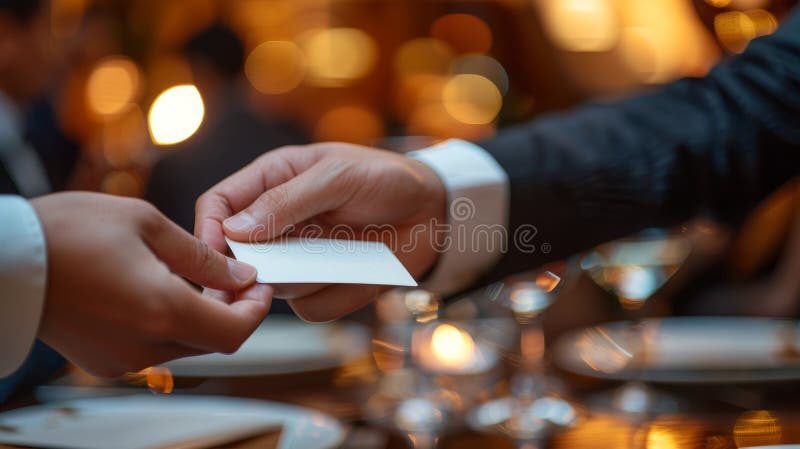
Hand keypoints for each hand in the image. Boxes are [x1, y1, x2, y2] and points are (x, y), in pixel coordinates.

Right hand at [31, 192, 271, 376]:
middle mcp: (145, 346)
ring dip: (201, 318)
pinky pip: (154, 350)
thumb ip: (201, 257)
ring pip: (185, 346)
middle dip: (231, 311)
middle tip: (233, 276)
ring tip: (196, 277)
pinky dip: (170, 326)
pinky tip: (160, 291)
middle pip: (213, 341)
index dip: (257, 310)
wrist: (3, 262)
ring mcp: (122, 359)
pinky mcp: (103, 361)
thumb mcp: (146, 225)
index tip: (261, 285)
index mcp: (162, 311)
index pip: (235, 332)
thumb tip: (241, 275)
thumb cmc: (67, 232)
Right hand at [196, 143, 446, 321]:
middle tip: (280, 267)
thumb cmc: (387, 179)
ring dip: (306, 278)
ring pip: (273, 288)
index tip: (215, 254)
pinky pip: (311, 307)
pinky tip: (361, 271)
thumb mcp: (339, 176)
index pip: (218, 203)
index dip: (207, 229)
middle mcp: (277, 224)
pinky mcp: (322, 286)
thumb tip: (234, 230)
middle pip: (235, 257)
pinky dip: (338, 295)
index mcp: (271, 181)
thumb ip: (288, 200)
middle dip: (251, 269)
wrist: (434, 213)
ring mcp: (298, 258)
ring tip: (345, 250)